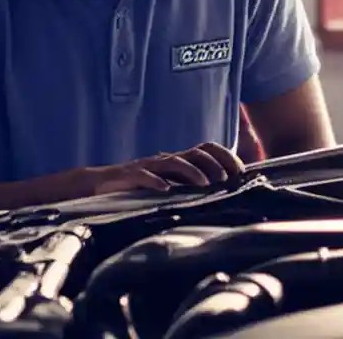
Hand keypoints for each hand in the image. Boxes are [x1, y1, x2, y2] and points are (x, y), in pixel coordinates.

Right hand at [81, 142, 245, 195]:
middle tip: (225, 178)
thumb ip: (189, 185)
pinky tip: (165, 190)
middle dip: (213, 164)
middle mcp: (166, 160)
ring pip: (174, 162)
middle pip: (195, 153)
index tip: (240, 171)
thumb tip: (221, 193)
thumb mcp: (168, 183)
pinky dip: (156, 182)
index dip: (225, 156)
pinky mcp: (130, 175)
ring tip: (205, 184)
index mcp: (177, 160)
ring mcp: (148, 166)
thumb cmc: (139, 186)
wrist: (101, 183)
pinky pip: (144, 176)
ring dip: (192, 172)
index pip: (206, 149)